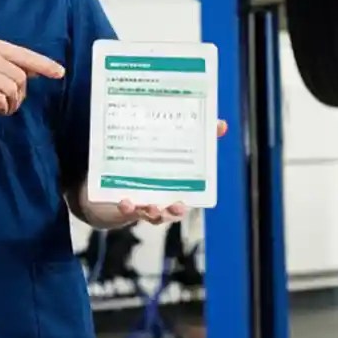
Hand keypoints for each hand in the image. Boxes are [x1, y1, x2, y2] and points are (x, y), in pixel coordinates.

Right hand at [0, 37, 64, 117]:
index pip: (24, 54)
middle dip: (21, 94)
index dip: (44, 64)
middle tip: (12, 104)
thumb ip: (8, 66)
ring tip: (4, 107)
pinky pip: (2, 99)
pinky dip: (3, 108)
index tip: (59, 72)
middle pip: (21, 76)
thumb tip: (38, 70)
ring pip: (13, 88)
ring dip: (12, 103)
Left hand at [108, 120, 227, 225]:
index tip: (188, 198)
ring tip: (152, 206)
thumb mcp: (171, 151)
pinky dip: (126, 207)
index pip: (189, 193)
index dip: (193, 194)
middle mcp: (161, 201)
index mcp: (175, 189)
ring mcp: (142, 204)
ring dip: (152, 212)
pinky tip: (125, 201)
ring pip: (150, 213)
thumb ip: (197, 138)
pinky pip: (126, 209)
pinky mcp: (124, 204)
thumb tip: (222, 124)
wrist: (115, 180)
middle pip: (171, 211)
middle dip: (175, 211)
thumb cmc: (150, 167)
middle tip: (178, 207)